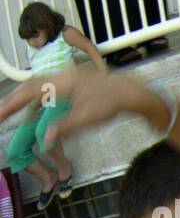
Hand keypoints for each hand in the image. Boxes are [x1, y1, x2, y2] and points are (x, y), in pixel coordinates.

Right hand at [0, 69, 152, 147]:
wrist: (131, 92)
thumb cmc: (111, 104)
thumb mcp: (88, 118)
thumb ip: (64, 128)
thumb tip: (45, 140)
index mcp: (61, 83)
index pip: (29, 93)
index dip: (11, 104)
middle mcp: (60, 77)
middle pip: (29, 87)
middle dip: (12, 100)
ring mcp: (65, 78)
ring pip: (36, 86)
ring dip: (22, 98)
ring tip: (10, 110)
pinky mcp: (70, 83)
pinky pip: (46, 88)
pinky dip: (35, 97)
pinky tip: (32, 106)